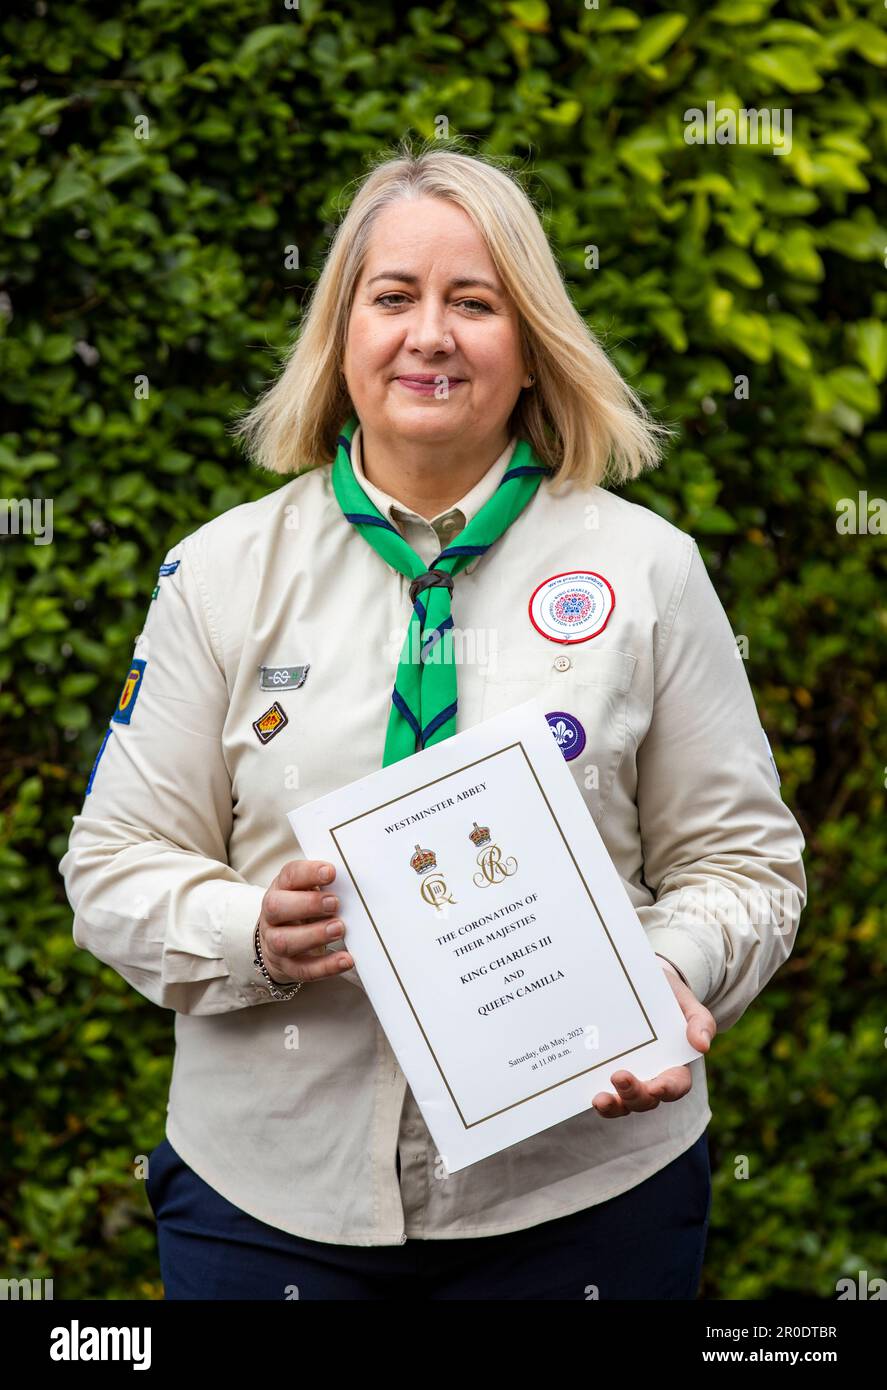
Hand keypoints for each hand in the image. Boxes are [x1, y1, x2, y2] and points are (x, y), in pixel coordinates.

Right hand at [258, 860, 352, 983]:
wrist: (281, 941)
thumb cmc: (302, 910)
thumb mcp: (308, 892)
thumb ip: (326, 886)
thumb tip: (356, 882)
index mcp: (281, 889)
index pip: (289, 876)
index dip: (308, 873)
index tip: (331, 872)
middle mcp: (272, 916)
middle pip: (276, 907)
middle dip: (307, 904)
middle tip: (334, 903)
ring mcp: (275, 943)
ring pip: (285, 941)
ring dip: (315, 935)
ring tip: (339, 929)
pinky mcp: (287, 967)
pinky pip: (303, 969)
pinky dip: (325, 966)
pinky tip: (345, 960)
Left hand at [591, 958, 715, 1117]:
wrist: (640, 983)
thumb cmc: (669, 997)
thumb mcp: (687, 1003)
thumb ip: (700, 1021)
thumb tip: (702, 1045)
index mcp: (674, 1066)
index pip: (675, 1085)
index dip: (667, 1089)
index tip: (656, 1087)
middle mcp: (650, 1078)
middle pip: (646, 1099)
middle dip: (634, 1095)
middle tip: (619, 1078)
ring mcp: (627, 1077)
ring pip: (622, 1103)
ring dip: (612, 1106)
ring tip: (600, 1099)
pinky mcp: (604, 1071)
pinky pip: (601, 1089)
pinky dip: (594, 1094)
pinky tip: (581, 1089)